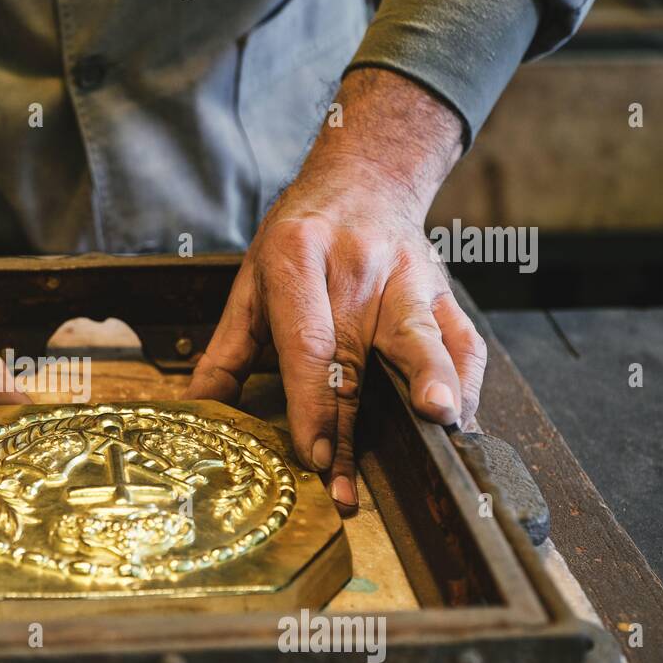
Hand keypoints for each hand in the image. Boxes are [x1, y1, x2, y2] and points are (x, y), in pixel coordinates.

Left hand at [187, 69, 486, 510]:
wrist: (364, 179)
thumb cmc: (300, 238)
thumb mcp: (250, 283)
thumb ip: (226, 352)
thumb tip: (196, 412)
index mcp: (297, 259)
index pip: (306, 342)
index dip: (309, 401)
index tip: (311, 453)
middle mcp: (355, 269)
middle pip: (357, 355)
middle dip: (351, 427)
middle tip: (346, 483)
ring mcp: (405, 278)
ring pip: (422, 335)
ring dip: (433, 378)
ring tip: (439, 419)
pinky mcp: (442, 291)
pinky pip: (462, 338)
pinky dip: (465, 379)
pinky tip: (457, 421)